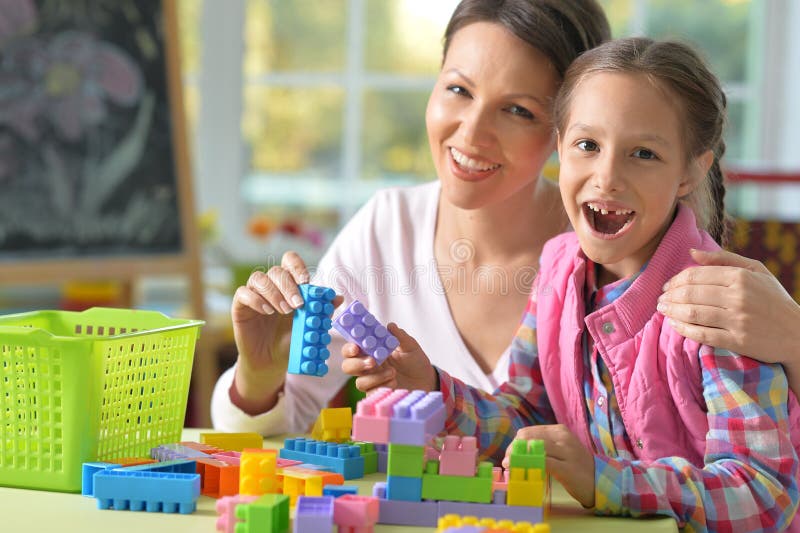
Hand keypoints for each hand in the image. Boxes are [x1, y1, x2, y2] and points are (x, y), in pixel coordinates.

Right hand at [230, 251, 341, 413]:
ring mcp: (254, 294)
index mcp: (288, 284)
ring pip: (259, 278)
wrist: (272, 361)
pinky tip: (266, 311)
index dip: (297, 267)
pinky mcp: (240, 305)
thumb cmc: (291, 340)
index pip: (290, 261)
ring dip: (274, 293)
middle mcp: (270, 285)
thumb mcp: (308, 326)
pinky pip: (243, 293)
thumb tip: (338, 298)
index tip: (306, 282)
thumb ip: (322, 311)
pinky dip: (256, 300)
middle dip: (289, 286)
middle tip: (298, 305)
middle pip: (276, 271)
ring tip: (284, 310)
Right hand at [341, 323, 436, 392]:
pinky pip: (372, 393)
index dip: (349, 348)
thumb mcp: (410, 346)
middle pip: (348, 366)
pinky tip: (394, 382)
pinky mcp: (378, 393)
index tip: (356, 347)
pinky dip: (382, 386)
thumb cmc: (415, 360)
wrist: (426, 379)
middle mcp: (368, 366)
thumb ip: (399, 336)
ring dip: (375, 377)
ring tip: (393, 372)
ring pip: (360, 382)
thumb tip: (390, 326)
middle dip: (356, 364)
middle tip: (372, 361)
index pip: (352, 348)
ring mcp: (372, 381)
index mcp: (371, 351)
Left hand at [503, 425, 594, 507]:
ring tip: (511, 467)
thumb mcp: (560, 450)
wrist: (601, 481)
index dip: (514, 444)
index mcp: (558, 431)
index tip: (509, 456)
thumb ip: (542, 447)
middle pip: (527, 438)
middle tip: (507, 462)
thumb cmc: (576, 466)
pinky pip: (543, 463)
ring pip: (533, 448)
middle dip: (512, 450)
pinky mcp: (568, 468)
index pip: (527, 432)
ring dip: (517, 458)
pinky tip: (522, 471)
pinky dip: (529, 465)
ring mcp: (566, 452)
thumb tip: (516, 451)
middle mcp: (562, 437)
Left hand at [658, 249, 799, 364]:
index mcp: (740, 277)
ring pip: (693, 313)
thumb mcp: (755, 271)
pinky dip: (684, 329)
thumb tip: (691, 251)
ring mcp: (738, 320)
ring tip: (663, 310)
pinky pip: (703, 334)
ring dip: (672, 311)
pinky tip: (675, 325)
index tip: (666, 286)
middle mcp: (738, 297)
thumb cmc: (773, 299)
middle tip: (660, 299)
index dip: (675, 280)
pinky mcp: (738, 341)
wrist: (798, 333)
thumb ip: (722, 259)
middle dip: (670, 296)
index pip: (696, 275)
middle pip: (691, 294)